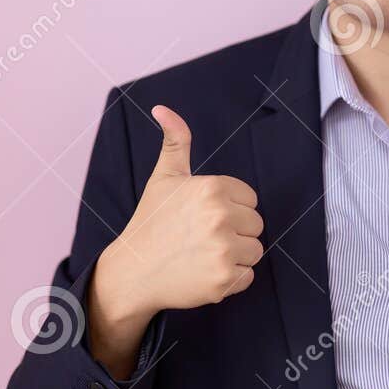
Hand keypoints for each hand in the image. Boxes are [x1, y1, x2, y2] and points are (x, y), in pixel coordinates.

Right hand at [86, 105, 263, 375]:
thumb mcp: (164, 178)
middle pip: (256, 225)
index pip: (249, 199)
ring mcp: (223, 250)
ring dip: (234, 255)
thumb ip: (175, 141)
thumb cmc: (151, 222)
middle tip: (202, 238)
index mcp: (212, 188)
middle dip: (234, 232)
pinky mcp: (224, 280)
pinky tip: (204, 272)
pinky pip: (248, 276)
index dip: (229, 208)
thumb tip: (162, 108)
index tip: (203, 217)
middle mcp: (220, 217)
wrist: (133, 271)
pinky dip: (230, 278)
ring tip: (203, 255)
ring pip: (254, 251)